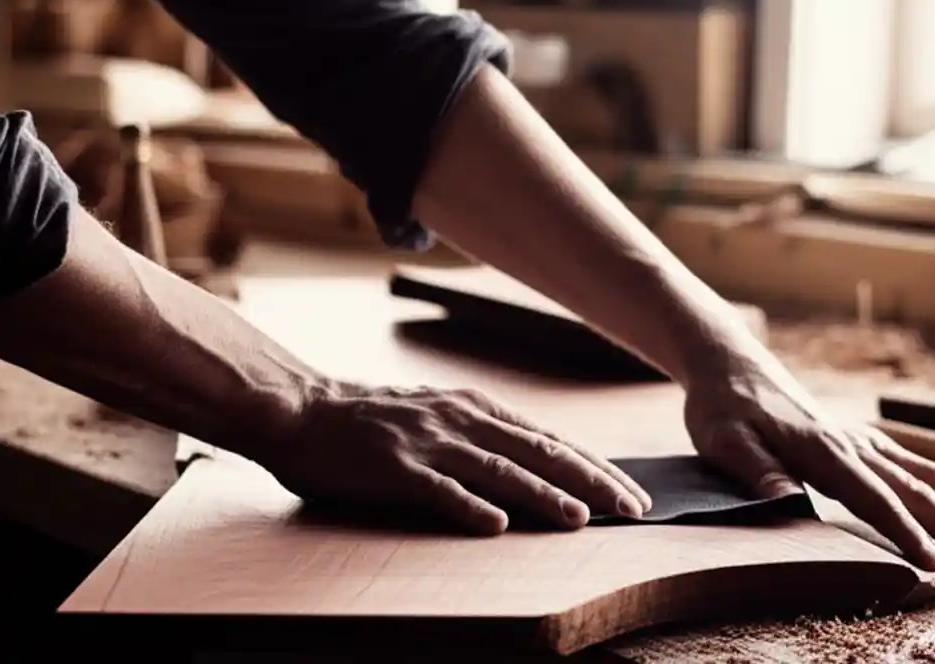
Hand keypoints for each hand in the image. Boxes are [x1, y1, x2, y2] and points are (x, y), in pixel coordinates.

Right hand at [259, 383, 651, 534]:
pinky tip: (496, 526)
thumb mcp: (437, 414)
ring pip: (499, 470)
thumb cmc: (372, 419)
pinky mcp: (396, 467)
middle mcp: (460, 420)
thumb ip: (481, 435)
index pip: (548, 440)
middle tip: (631, 509)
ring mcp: (429, 442)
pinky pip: (439, 490)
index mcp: (473, 408)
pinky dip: (470, 507)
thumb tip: (535, 463)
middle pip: (538, 453)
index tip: (630, 492)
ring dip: (544, 494)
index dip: (594, 467)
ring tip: (580, 518)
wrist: (303, 411)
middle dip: (591, 482)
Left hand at [684, 345, 934, 570]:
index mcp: (821, 449)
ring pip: (920, 472)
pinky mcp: (855, 437)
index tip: (931, 562)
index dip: (904, 530)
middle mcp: (849, 442)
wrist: (730, 364)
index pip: (872, 496)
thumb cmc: (722, 406)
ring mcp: (856, 437)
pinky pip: (909, 461)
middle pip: (911, 487)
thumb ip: (755, 469)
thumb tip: (787, 498)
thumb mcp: (724, 440)